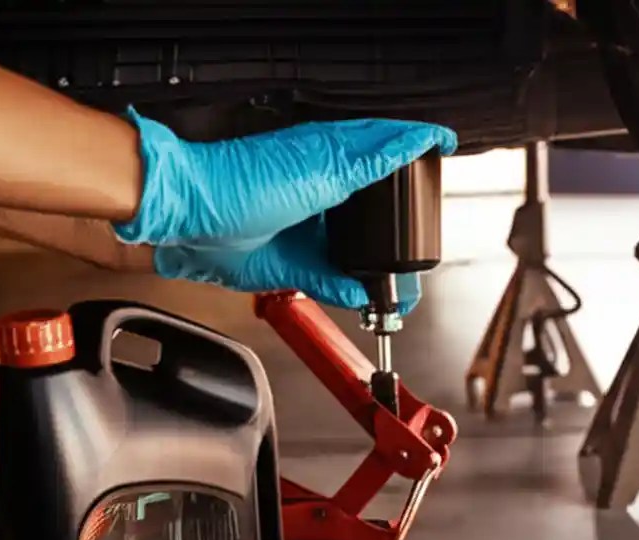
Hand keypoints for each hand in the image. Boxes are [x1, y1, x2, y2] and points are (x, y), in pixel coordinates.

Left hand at [113, 109, 455, 309]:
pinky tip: (367, 298)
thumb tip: (413, 142)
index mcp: (333, 158)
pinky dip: (352, 292)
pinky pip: (335, 283)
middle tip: (425, 249)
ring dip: (382, 272)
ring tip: (405, 288)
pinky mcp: (295, 266)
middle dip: (404, 234)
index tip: (447, 152)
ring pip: (360, 254)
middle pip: (379, 214)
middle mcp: (326, 193)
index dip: (418, 155)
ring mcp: (311, 232)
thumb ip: (370, 160)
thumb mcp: (320, 167)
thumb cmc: (240, 180)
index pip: (388, 151)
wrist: (191, 221)